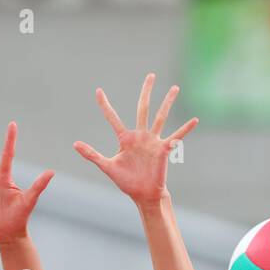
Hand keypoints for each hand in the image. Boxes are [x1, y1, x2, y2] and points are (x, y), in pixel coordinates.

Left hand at [73, 73, 196, 204]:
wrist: (143, 194)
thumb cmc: (127, 182)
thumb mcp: (107, 166)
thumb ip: (92, 154)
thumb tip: (74, 144)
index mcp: (125, 138)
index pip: (113, 118)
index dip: (105, 105)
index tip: (98, 91)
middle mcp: (140, 136)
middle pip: (143, 108)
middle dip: (146, 92)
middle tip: (150, 75)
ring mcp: (153, 141)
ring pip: (160, 117)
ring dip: (167, 102)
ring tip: (174, 88)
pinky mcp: (163, 149)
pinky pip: (176, 137)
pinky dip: (185, 129)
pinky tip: (195, 120)